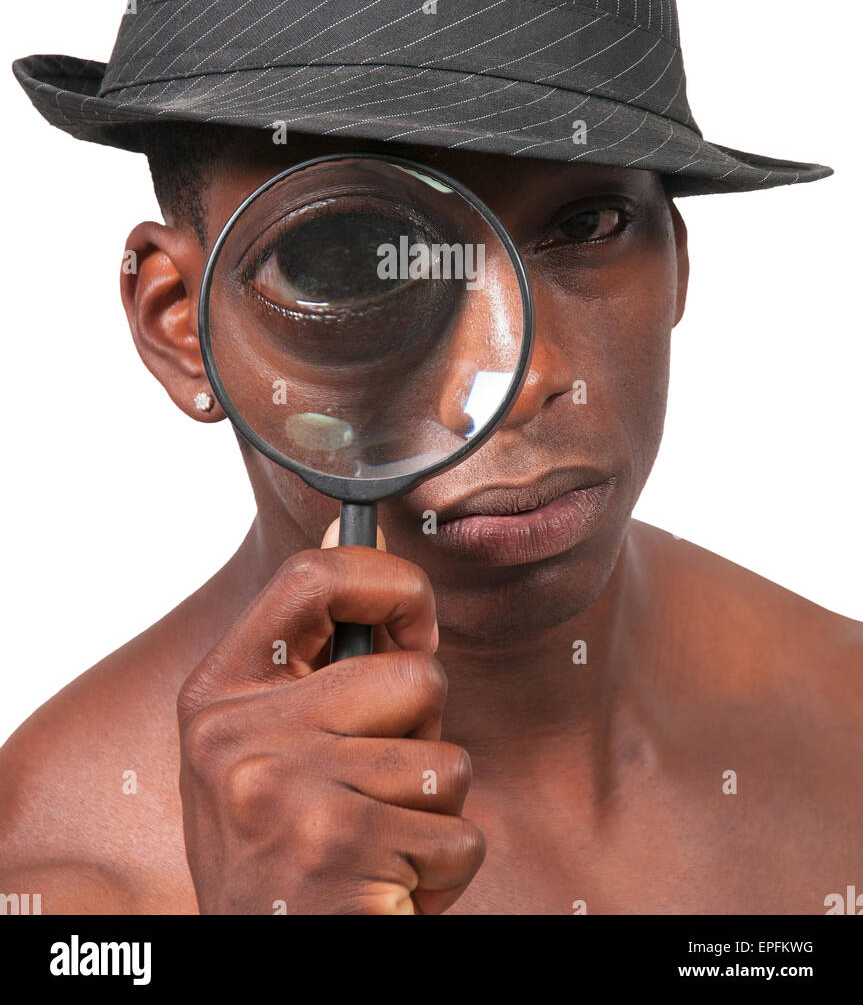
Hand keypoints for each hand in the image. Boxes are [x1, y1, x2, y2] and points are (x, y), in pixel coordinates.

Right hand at [177, 524, 484, 914]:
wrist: (262, 963)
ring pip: (447, 761)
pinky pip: (458, 835)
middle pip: (414, 675)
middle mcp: (239, 737)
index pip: (309, 577)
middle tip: (378, 785)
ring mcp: (286, 795)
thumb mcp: (265, 746)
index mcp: (219, 694)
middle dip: (426, 732)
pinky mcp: (339, 855)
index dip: (385, 577)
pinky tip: (386, 889)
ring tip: (377, 845)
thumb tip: (355, 537)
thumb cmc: (278, 852)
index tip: (415, 615)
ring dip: (433, 816)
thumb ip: (313, 660)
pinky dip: (442, 872)